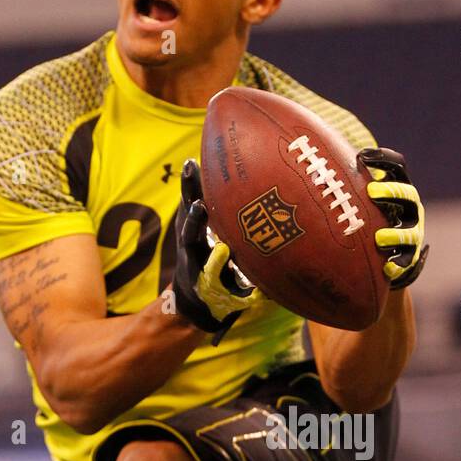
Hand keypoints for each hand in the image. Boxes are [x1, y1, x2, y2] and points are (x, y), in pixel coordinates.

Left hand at [171, 160, 263, 341]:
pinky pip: (196, 202)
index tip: (198, 206)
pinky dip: (198, 185)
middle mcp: (189, 244)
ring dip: (192, 183)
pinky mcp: (192, 227)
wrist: (192, 299)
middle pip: (186, 215)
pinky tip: (202, 162)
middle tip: (190, 170)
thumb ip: (245, 293)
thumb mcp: (230, 301)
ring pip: (189, 204)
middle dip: (189, 193)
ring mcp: (189, 234)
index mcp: (194, 259)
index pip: (192, 237)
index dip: (194, 222)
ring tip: (193, 160)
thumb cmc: (216, 300)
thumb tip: (275, 289)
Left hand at [356, 147, 428, 290]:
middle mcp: (409, 209)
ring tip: (378, 239)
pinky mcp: (409, 256)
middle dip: (391, 192)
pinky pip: (407, 261)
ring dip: (396, 234)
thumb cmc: (365, 220)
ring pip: (410, 232)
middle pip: (407, 195)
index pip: (397, 167)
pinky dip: (398, 264)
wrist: (381, 258)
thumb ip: (346, 184)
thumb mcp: (359, 200)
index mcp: (397, 189)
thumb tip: (309, 163)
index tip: (362, 157)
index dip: (383, 159)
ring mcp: (412, 233)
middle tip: (371, 191)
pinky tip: (386, 268)